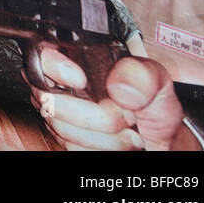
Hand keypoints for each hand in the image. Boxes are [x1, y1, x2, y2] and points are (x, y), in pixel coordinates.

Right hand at [28, 44, 195, 150]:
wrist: (161, 142)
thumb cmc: (155, 110)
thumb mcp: (158, 82)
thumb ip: (142, 74)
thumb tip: (117, 84)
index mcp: (81, 60)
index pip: (42, 53)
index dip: (53, 65)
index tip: (80, 79)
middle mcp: (63, 85)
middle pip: (48, 96)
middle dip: (94, 114)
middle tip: (125, 115)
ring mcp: (61, 113)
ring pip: (59, 125)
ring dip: (102, 136)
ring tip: (126, 130)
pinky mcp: (65, 138)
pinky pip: (69, 146)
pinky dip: (98, 148)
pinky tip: (114, 142)